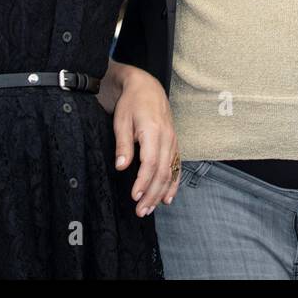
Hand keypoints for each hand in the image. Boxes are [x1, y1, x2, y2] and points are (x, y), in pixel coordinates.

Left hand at [108, 62, 179, 216]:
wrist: (146, 86)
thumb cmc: (131, 103)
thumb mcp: (121, 120)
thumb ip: (123, 144)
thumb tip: (121, 166)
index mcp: (154, 131)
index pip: (151, 162)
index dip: (144, 181)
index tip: (134, 196)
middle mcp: (167, 137)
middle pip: (163, 171)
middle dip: (152, 193)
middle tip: (141, 211)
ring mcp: (173, 141)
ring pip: (170, 171)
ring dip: (161, 192)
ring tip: (150, 209)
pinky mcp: (174, 143)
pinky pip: (176, 166)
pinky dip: (173, 183)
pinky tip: (167, 197)